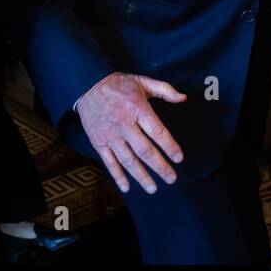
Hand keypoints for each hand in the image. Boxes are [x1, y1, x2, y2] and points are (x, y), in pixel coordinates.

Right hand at [76, 73, 186, 193]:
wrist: (88, 84)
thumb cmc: (119, 84)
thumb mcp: (142, 81)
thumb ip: (164, 90)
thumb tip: (183, 98)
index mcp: (137, 108)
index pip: (157, 132)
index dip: (169, 146)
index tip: (179, 158)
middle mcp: (124, 124)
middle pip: (145, 150)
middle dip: (160, 167)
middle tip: (171, 178)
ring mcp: (110, 135)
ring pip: (128, 160)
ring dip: (141, 176)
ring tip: (153, 188)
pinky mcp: (98, 142)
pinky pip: (109, 162)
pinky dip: (118, 176)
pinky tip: (127, 187)